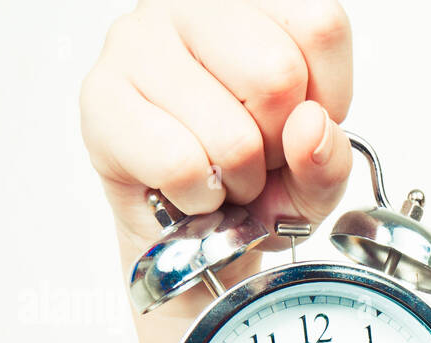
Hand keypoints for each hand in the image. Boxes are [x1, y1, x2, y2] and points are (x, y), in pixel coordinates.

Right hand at [80, 0, 353, 252]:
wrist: (189, 232)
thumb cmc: (254, 181)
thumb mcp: (314, 175)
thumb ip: (331, 157)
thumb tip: (310, 128)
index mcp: (256, 1)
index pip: (320, 26)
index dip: (327, 97)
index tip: (300, 123)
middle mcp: (192, 2)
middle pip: (278, 74)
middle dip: (277, 143)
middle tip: (255, 155)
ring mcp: (138, 40)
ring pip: (232, 134)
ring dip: (236, 179)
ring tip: (219, 172)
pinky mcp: (100, 94)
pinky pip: (178, 163)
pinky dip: (196, 195)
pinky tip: (186, 184)